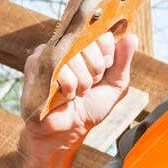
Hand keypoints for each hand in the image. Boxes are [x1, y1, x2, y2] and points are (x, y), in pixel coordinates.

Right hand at [20, 29, 137, 150]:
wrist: (67, 131)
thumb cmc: (90, 107)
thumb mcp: (115, 86)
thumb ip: (123, 62)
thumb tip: (132, 37)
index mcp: (87, 45)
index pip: (102, 35)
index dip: (106, 55)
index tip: (103, 71)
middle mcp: (68, 44)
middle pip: (89, 44)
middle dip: (95, 71)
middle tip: (88, 85)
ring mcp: (51, 52)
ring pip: (76, 58)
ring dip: (82, 83)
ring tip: (75, 92)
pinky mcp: (35, 64)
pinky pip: (62, 71)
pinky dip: (69, 89)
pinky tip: (64, 96)